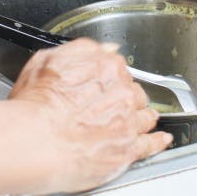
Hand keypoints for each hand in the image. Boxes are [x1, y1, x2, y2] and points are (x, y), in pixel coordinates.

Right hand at [9, 38, 171, 192]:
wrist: (36, 141)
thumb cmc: (36, 104)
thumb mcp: (49, 60)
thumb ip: (83, 49)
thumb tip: (107, 47)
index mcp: (106, 67)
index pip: (119, 67)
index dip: (111, 77)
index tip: (105, 83)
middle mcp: (123, 93)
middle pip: (135, 92)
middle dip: (127, 97)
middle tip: (114, 105)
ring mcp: (128, 122)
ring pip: (146, 116)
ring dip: (143, 116)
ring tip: (140, 120)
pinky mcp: (129, 149)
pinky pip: (151, 144)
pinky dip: (158, 142)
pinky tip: (161, 140)